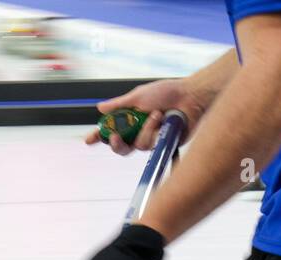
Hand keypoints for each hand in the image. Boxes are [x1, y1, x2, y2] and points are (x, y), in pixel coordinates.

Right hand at [84, 79, 207, 155]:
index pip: (110, 130)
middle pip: (120, 147)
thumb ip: (119, 104)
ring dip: (145, 129)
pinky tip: (163, 119)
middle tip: (115, 137)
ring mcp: (150, 139)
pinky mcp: (161, 144)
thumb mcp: (138, 95)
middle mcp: (137, 131)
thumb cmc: (167, 92)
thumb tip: (99, 107)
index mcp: (129, 119)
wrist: (191, 96)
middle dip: (115, 144)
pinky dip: (154, 131)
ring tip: (157, 114)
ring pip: (136, 146)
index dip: (99, 137)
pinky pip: (150, 145)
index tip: (89, 140)